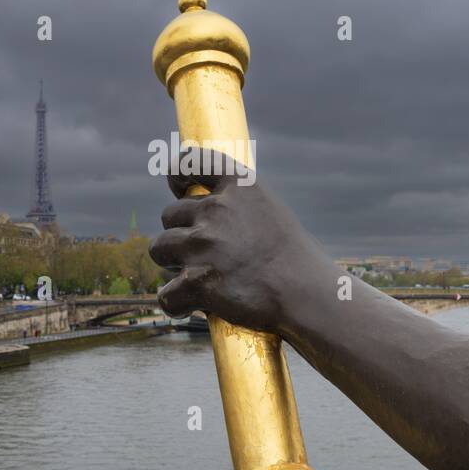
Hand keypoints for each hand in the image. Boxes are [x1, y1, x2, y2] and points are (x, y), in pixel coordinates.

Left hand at [149, 150, 331, 333]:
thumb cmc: (297, 261)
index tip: (179, 188)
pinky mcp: (196, 281)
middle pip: (170, 215)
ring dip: (173, 264)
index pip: (193, 162)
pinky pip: (166, 294)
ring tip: (198, 279)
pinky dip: (175, 303)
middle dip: (181, 234)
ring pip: (159, 249)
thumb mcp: (272, 215)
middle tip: (204, 255)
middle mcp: (217, 210)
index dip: (179, 173)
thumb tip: (206, 210)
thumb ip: (240, 208)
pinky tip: (187, 307)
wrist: (309, 296)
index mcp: (240, 187)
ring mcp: (203, 245)